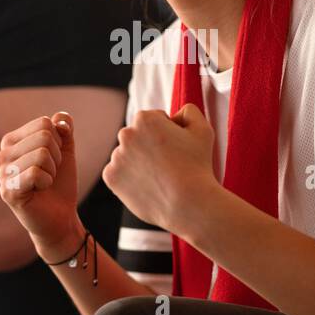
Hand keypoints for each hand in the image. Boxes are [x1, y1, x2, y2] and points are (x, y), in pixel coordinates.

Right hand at [0, 112, 82, 248]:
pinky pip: (36, 173)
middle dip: (57, 157)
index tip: (53, 159)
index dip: (58, 142)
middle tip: (50, 173)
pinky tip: (39, 191)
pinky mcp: (8, 191)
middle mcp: (2, 154)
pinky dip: (46, 182)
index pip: (44, 123)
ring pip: (41, 154)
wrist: (60, 216)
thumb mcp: (65, 151)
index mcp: (12, 141)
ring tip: (44, 183)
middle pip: (44, 136)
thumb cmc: (59, 184)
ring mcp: (2, 173)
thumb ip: (64, 129)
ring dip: (52, 171)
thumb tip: (59, 118)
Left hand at [101, 104, 218, 236]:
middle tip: (168, 163)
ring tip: (159, 177)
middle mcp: (125, 135)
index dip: (167, 132)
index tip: (175, 148)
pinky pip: (118, 174)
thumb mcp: (203, 129)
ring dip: (139, 162)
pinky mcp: (111, 178)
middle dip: (149, 145)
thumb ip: (189, 111)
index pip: (153, 120)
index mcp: (145, 119)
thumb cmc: (197, 166)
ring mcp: (116, 157)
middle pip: (137, 136)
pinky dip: (129, 178)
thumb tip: (176, 114)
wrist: (188, 203)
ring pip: (127, 155)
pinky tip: (148, 185)